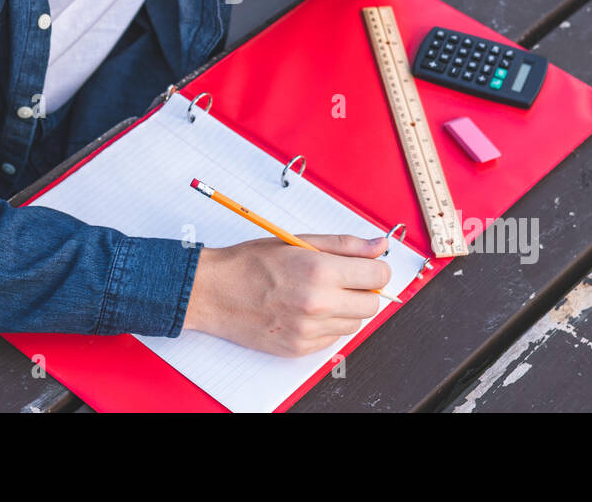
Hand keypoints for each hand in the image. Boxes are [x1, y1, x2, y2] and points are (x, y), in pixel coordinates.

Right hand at [183, 234, 391, 356]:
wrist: (212, 292)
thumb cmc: (249, 263)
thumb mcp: (297, 242)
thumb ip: (344, 244)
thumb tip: (379, 246)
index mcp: (319, 271)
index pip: (377, 276)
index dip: (376, 268)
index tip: (368, 266)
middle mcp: (316, 304)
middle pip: (371, 305)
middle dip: (364, 290)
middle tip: (342, 279)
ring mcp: (308, 331)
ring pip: (355, 324)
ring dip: (346, 309)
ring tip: (319, 293)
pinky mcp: (299, 349)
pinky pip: (332, 338)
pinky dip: (327, 324)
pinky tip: (305, 310)